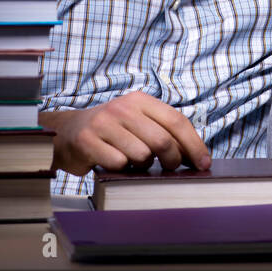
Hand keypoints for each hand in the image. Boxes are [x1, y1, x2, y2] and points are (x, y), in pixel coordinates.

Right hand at [39, 92, 210, 176]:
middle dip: (173, 161)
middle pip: (162, 141)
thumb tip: (196, 157)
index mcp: (139, 100)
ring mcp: (103, 124)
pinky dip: (122, 170)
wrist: (67, 132)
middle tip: (171, 168)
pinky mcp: (87, 141)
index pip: (176, 120)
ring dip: (142, 166)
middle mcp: (122, 108)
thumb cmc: (112, 131)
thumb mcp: (138, 122)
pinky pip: (119, 164)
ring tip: (133, 162)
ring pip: (142, 155)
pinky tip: (114, 164)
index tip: (204, 164)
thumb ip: (164, 132)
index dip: (194, 145)